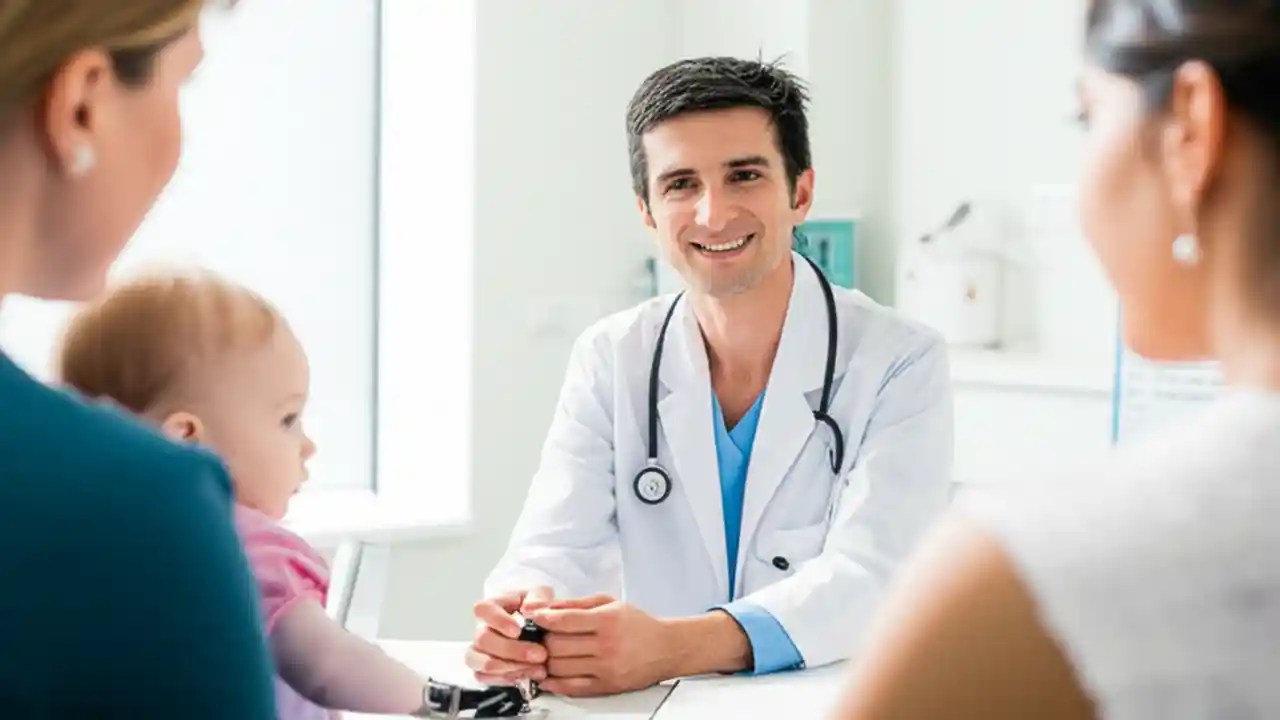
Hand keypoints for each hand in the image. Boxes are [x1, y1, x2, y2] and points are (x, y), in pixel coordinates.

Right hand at [465, 587, 554, 686]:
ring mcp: (479, 650)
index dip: (498, 621)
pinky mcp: (482, 669)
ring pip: (478, 661)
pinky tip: (528, 676)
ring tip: (537, 669)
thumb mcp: (542, 596)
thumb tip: (530, 609)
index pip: (483, 609)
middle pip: (482, 639)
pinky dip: (505, 679)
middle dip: (511, 650)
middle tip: (540, 655)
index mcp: (493, 606)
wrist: (541, 630)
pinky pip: (483, 677)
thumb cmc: (537, 609)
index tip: (518, 631)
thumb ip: (538, 598)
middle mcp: (481, 628)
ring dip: (507, 668)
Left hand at [530, 596, 677, 696]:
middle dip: (543, 639)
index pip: (565, 621)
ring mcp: (606, 668)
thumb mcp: (610, 603)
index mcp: (607, 620)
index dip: (543, 619)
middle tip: (540, 636)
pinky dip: (554, 683)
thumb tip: (548, 607)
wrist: (667, 648)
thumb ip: (577, 604)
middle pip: (558, 645)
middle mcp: (607, 645)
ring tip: (545, 653)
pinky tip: (549, 675)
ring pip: (560, 667)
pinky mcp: (606, 686)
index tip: (534, 617)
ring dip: (546, 661)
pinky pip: (571, 687)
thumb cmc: (639, 624)